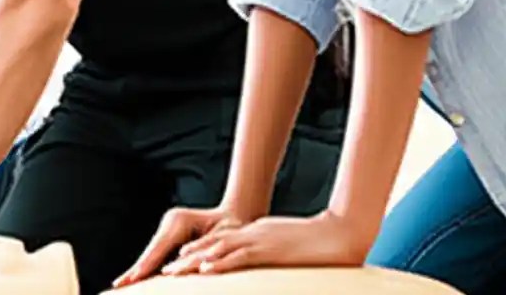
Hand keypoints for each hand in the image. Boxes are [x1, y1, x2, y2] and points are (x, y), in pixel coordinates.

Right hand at [113, 206, 248, 287]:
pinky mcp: (170, 237)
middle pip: (150, 251)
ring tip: (122, 284)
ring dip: (138, 270)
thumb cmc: (233, 227)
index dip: (146, 264)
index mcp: (177, 221)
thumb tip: (182, 261)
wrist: (235, 216)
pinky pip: (156, 255)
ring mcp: (168, 229)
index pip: (158, 248)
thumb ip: (202, 249)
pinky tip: (136, 279)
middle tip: (119, 284)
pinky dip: (147, 268)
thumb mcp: (222, 237)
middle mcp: (169, 223)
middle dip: (135, 269)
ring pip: (151, 254)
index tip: (135, 277)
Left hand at [152, 210, 371, 277]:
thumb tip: (262, 261)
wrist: (340, 233)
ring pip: (218, 249)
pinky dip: (220, 262)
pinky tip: (205, 270)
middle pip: (212, 245)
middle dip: (187, 259)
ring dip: (195, 261)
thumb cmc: (317, 243)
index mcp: (255, 234)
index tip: (179, 263)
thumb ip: (270, 253)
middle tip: (166, 271)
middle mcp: (251, 234)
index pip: (220, 243)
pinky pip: (239, 256)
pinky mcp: (268, 248)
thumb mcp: (286, 246)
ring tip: (175, 272)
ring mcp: (259, 239)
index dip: (198, 253)